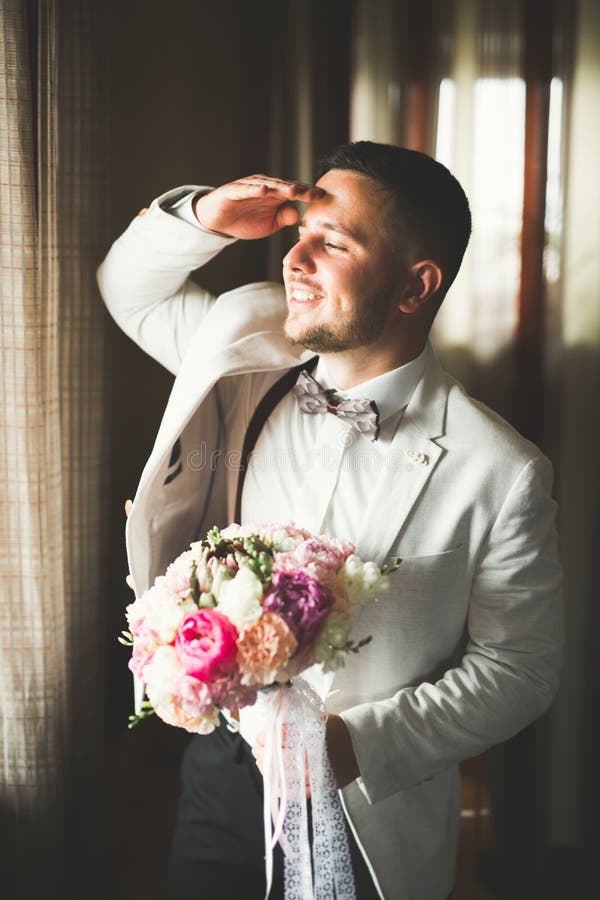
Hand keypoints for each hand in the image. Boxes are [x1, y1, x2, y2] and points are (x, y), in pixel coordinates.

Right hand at [193, 175, 323, 239]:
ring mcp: (249, 187)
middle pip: (285, 187)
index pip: (295, 193)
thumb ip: (283, 218)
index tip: (323, 198)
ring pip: (268, 185)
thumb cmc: (244, 220)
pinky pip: (245, 189)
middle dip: (300, 190)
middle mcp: (265, 187)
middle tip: (314, 193)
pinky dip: (254, 189)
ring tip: (294, 190)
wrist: (217, 221)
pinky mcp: (233, 190)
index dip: (308, 194)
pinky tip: (264, 190)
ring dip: (281, 187)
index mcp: (275, 195)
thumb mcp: (268, 224)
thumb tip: (298, 214)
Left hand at [251, 715, 359, 795]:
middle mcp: (313, 763)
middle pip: (278, 762)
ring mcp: (316, 778)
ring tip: (261, 761)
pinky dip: (282, 788)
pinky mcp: (319, 788)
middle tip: (256, 748)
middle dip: (263, 754)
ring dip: (269, 771)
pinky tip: (274, 782)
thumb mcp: (317, 720)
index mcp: (311, 743)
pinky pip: (296, 793)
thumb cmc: (339, 730)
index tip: (260, 735)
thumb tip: (272, 727)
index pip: (280, 743)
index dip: (266, 739)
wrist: (362, 747)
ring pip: (284, 780)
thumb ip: (296, 723)